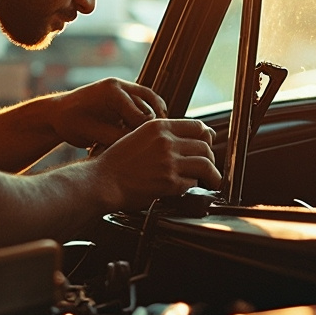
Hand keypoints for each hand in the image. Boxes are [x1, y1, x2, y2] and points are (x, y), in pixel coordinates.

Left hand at [50, 78, 167, 148]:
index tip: (146, 152)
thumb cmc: (70, 122)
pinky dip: (147, 120)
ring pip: (152, 105)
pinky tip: (146, 136)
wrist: (58, 113)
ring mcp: (124, 90)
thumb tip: (139, 145)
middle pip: (151, 107)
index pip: (141, 114)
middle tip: (155, 147)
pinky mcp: (125, 98)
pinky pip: (145, 107)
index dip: (145, 135)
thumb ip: (116, 137)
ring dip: (153, 123)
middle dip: (153, 128)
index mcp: (112, 91)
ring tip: (154, 141)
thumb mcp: (91, 132)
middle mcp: (121, 86)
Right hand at [90, 118, 221, 209]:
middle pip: (205, 146)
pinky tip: (185, 187)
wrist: (102, 181)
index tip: (209, 145)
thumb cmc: (117, 162)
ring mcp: (169, 162)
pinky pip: (192, 183)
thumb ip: (162, 135)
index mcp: (158, 127)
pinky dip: (192, 186)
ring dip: (211, 175)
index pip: (197, 126)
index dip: (207, 137)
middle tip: (209, 167)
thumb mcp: (138, 136)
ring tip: (212, 180)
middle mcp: (166, 141)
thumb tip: (186, 138)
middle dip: (210, 158)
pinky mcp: (169, 182)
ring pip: (205, 164)